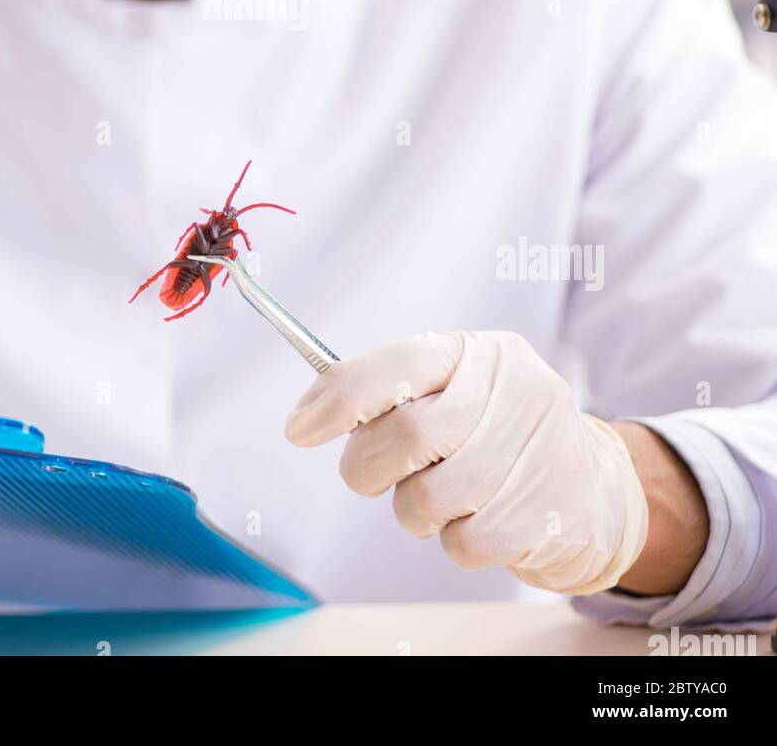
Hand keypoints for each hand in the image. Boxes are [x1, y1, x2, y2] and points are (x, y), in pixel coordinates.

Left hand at [285, 330, 648, 594]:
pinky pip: (464, 542)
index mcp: (479, 351)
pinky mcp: (553, 511)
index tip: (299, 428)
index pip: (398, 361)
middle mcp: (515, 388)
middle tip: (370, 475)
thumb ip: (393, 392)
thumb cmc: (496, 435)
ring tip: (438, 497)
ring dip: (414, 510)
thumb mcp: (455, 391)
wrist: (594, 488)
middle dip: (368, 466)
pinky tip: (479, 519)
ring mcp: (540, 449)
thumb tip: (310, 411)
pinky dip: (456, 540)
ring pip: (429, 497)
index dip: (340, 397)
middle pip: (408, 434)